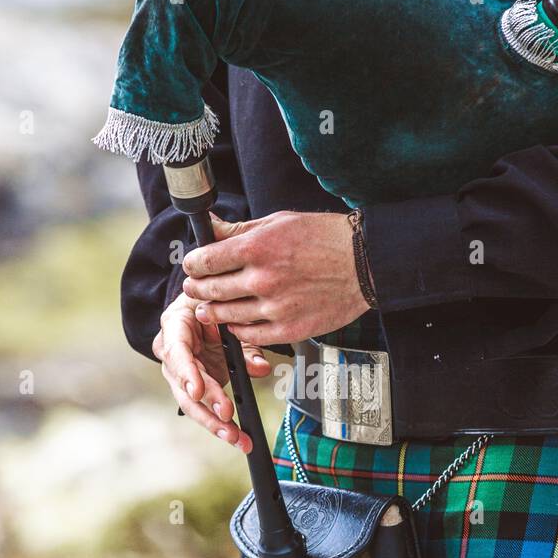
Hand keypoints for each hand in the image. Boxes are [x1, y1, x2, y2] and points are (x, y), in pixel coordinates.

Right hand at [153, 290, 270, 452]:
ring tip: (236, 437)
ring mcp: (180, 372)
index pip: (177, 351)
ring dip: (213, 422)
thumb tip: (261, 368)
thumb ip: (246, 341)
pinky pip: (203, 407)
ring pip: (191, 402)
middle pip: (183, 385)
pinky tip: (236, 437)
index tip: (197, 391)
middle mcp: (171, 351)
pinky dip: (220, 423)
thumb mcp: (231, 314)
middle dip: (206, 405)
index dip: (187, 373)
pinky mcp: (193, 386)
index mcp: (175, 325)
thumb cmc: (215, 305)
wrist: (206, 306)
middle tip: (226, 418)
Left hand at [180, 211, 369, 345]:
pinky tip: (234, 323)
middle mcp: (264, 279)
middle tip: (193, 287)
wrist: (364, 264)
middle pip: (212, 289)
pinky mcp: (290, 329)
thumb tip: (211, 227)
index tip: (193, 265)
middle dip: (196, 288)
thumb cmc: (325, 238)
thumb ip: (240, 230)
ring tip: (207, 308)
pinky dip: (237, 330)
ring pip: (227, 315)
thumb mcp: (279, 222)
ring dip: (211, 311)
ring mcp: (276, 307)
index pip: (206, 260)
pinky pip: (251, 335)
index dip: (193, 264)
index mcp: (258, 248)